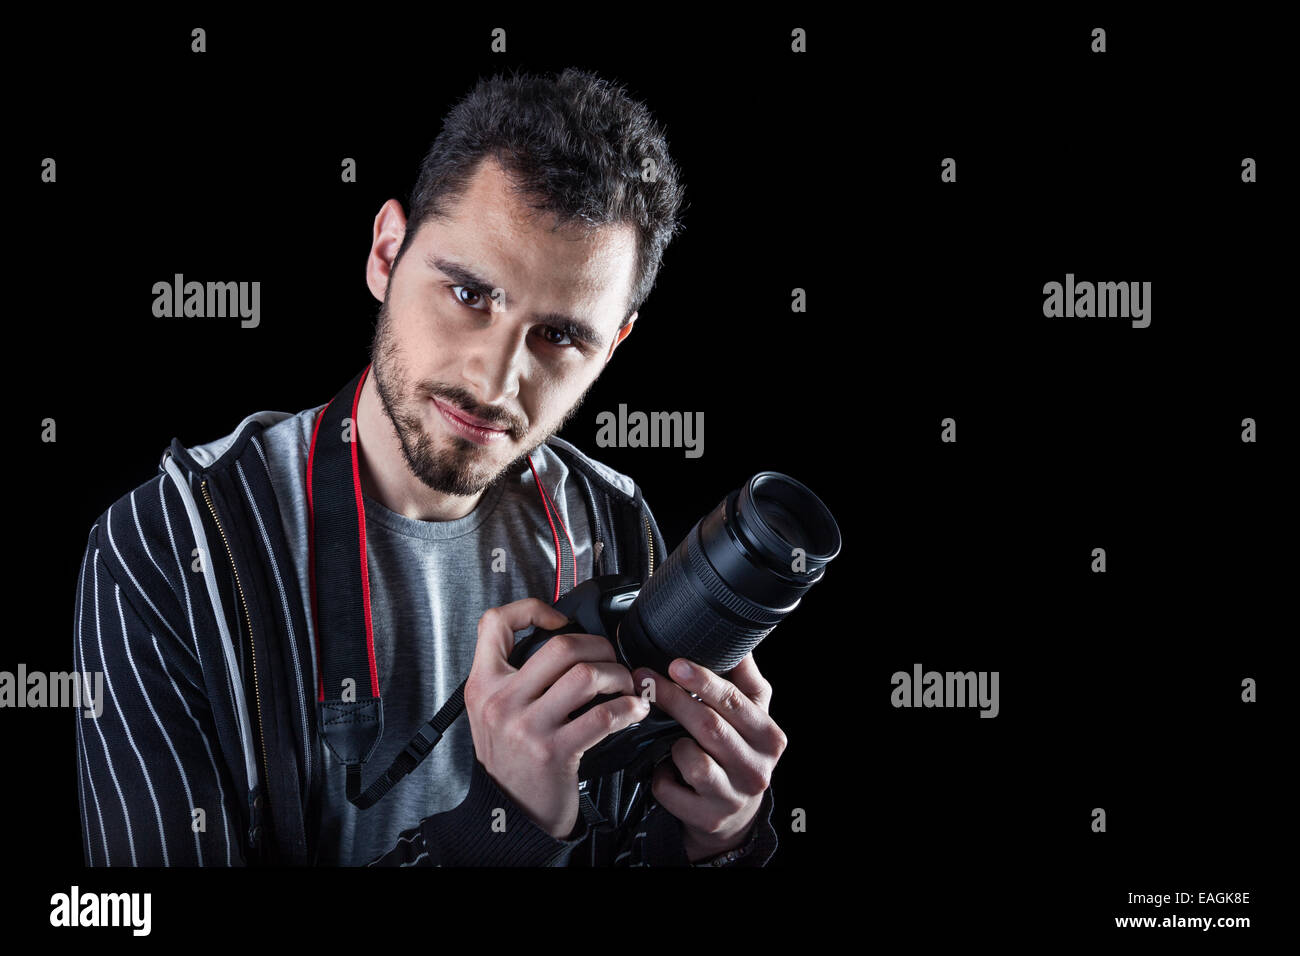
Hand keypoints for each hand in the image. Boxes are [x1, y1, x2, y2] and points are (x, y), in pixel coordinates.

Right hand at [465, 598, 650, 838]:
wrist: (509, 816)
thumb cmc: (509, 760)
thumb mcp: (491, 712)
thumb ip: (512, 677)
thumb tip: (558, 638)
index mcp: (483, 684)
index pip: (494, 624)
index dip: (530, 609)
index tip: (559, 619)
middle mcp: (501, 701)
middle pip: (560, 645)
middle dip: (598, 645)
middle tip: (610, 657)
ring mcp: (527, 727)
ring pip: (586, 675)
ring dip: (618, 675)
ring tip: (625, 684)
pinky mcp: (554, 752)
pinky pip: (604, 716)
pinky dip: (629, 708)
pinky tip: (633, 710)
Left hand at [633, 652, 786, 861]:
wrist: (735, 813)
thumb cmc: (738, 751)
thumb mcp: (751, 715)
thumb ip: (743, 678)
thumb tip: (733, 638)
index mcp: (768, 736)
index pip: (734, 701)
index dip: (702, 680)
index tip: (675, 663)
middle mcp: (756, 768)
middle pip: (709, 726)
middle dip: (673, 698)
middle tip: (644, 678)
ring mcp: (733, 796)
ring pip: (691, 759)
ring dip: (671, 744)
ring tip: (666, 737)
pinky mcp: (708, 817)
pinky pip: (670, 789)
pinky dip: (660, 776)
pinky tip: (664, 769)